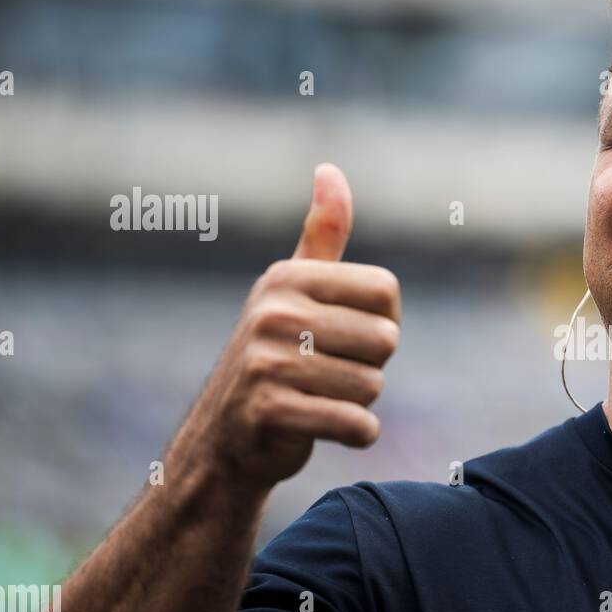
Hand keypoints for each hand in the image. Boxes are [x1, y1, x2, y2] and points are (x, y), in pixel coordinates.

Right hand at [172, 163, 400, 492]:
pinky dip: (356, 434)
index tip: (343, 337)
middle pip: (385, 340)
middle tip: (326, 375)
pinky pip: (357, 424)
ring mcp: (268, 362)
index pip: (386, 293)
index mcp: (287, 278)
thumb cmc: (275, 360)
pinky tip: (327, 428)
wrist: (225, 442)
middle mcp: (274, 313)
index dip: (381, 322)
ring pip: (374, 385)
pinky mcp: (272, 412)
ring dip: (359, 403)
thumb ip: (320, 235)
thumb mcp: (292, 292)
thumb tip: (330, 169)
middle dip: (369, 366)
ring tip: (318, 399)